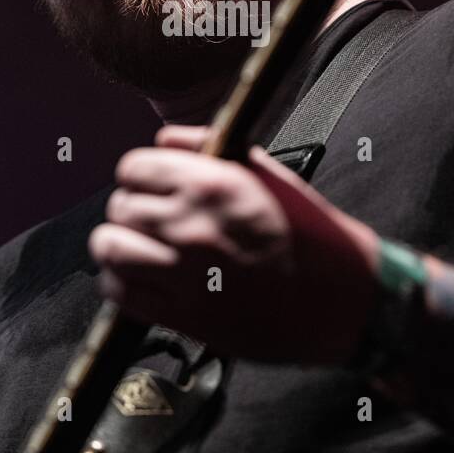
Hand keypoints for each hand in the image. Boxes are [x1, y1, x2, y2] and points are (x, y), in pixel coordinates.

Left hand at [88, 124, 380, 364]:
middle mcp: (189, 225)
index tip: (150, 183)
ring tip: (140, 247)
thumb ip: (209, 148)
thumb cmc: (315, 236)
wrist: (344, 300)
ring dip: (120, 244)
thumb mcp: (270, 173)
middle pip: (119, 207)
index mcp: (211, 185)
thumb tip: (165, 137)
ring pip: (109, 248)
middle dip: (133, 210)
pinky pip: (121, 293)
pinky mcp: (183, 315)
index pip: (134, 167)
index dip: (140, 174)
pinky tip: (145, 278)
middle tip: (152, 219)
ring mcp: (182, 273)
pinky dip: (124, 283)